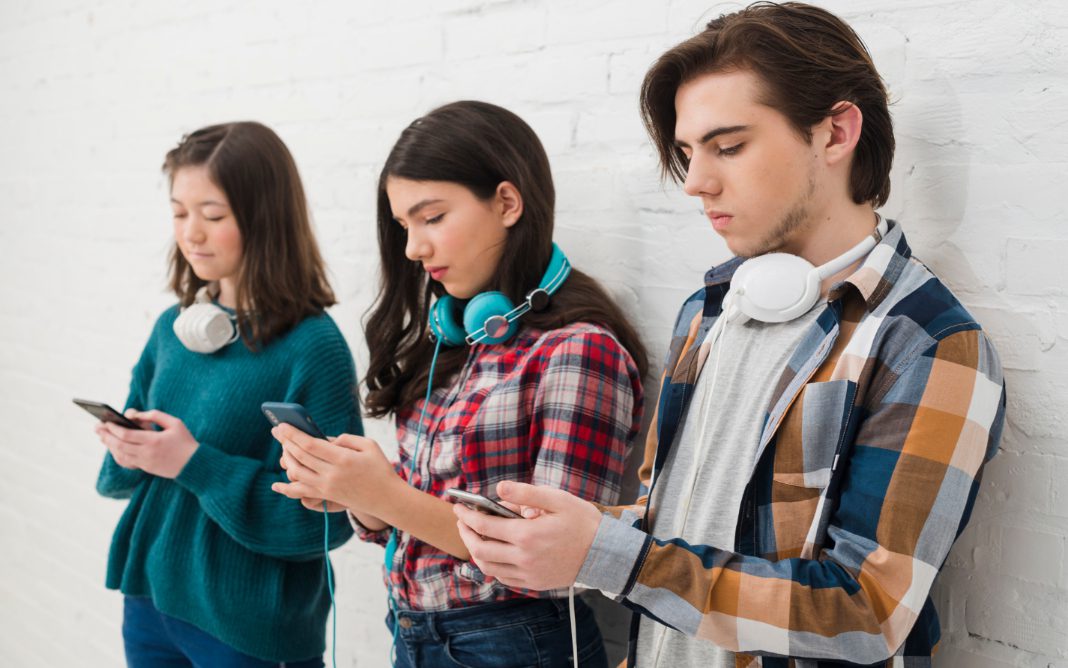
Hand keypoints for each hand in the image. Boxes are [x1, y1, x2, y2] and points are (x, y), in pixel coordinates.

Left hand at [95, 410, 198, 478]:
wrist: (194, 465)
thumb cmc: (185, 441)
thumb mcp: (175, 423)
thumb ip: (155, 415)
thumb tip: (136, 414)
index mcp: (154, 440)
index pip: (126, 435)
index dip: (114, 428)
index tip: (106, 421)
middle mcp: (147, 453)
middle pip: (119, 445)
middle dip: (106, 436)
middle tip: (97, 428)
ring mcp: (145, 462)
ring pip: (120, 455)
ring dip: (109, 446)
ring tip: (102, 437)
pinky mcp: (146, 468)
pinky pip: (126, 462)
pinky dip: (117, 454)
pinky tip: (113, 448)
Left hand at [270, 424, 399, 514]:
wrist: (387, 498)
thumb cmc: (380, 468)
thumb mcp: (369, 445)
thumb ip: (345, 438)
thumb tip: (324, 440)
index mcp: (343, 459)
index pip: (310, 445)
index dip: (293, 434)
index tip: (281, 425)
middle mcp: (332, 474)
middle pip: (300, 457)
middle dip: (286, 442)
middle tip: (277, 431)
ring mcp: (327, 487)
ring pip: (296, 473)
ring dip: (287, 459)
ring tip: (285, 448)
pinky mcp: (326, 497)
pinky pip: (300, 493)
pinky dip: (286, 489)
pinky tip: (275, 486)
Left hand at [453, 481, 602, 589]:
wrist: (605, 553)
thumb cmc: (582, 521)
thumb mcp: (556, 499)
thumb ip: (525, 494)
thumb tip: (499, 489)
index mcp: (527, 534)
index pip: (484, 526)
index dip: (467, 516)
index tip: (458, 507)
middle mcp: (523, 557)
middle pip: (480, 549)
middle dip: (465, 534)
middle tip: (462, 521)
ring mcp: (528, 574)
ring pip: (488, 567)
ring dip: (476, 551)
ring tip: (474, 536)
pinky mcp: (534, 583)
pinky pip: (504, 578)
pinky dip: (492, 566)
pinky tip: (493, 554)